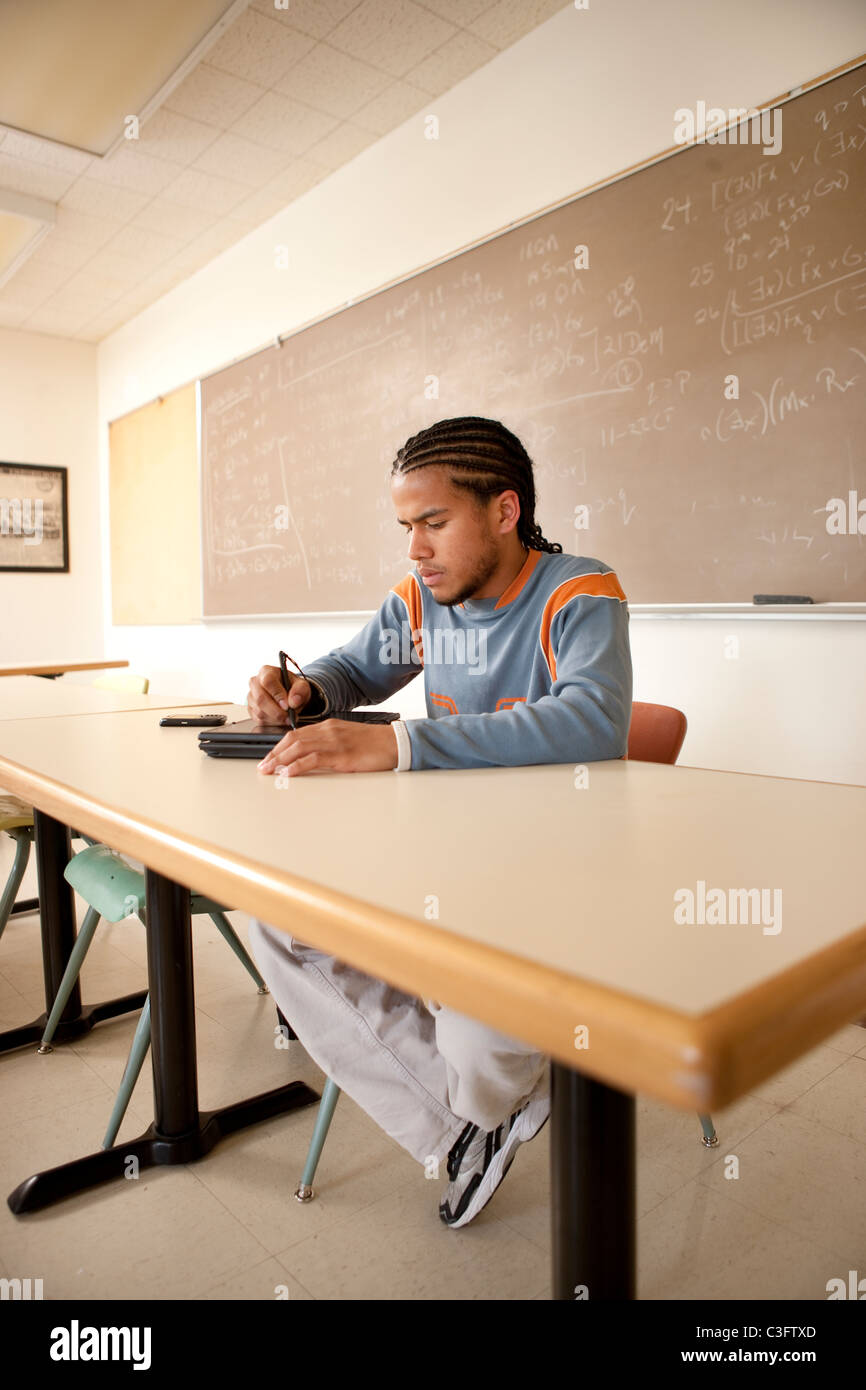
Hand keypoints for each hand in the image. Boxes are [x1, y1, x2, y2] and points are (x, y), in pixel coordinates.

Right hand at [248, 664, 310, 723]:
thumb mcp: (302, 685)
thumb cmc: (293, 687)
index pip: (268, 681)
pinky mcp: (251, 709)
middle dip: (277, 711)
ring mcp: (251, 696)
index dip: (278, 694)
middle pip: (261, 699)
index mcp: (266, 671)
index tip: (287, 705)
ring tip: (288, 718)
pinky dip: (272, 722)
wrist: (289, 695)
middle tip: (289, 717)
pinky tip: (280, 719)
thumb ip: (300, 690)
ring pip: (259, 711)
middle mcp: (255, 682)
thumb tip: (293, 702)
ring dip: (276, 718)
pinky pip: (259, 720)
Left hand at [257, 719, 397, 776]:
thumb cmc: (375, 744)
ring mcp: (334, 742)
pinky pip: (313, 759)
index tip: (270, 757)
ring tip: (269, 771)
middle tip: (263, 766)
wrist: (395, 742)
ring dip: (280, 760)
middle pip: (293, 740)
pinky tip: (288, 773)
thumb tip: (312, 757)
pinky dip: (297, 766)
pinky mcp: (341, 755)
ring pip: (299, 748)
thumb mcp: (348, 739)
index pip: (296, 734)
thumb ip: (330, 744)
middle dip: (274, 754)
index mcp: (329, 726)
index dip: (280, 746)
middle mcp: (328, 731)